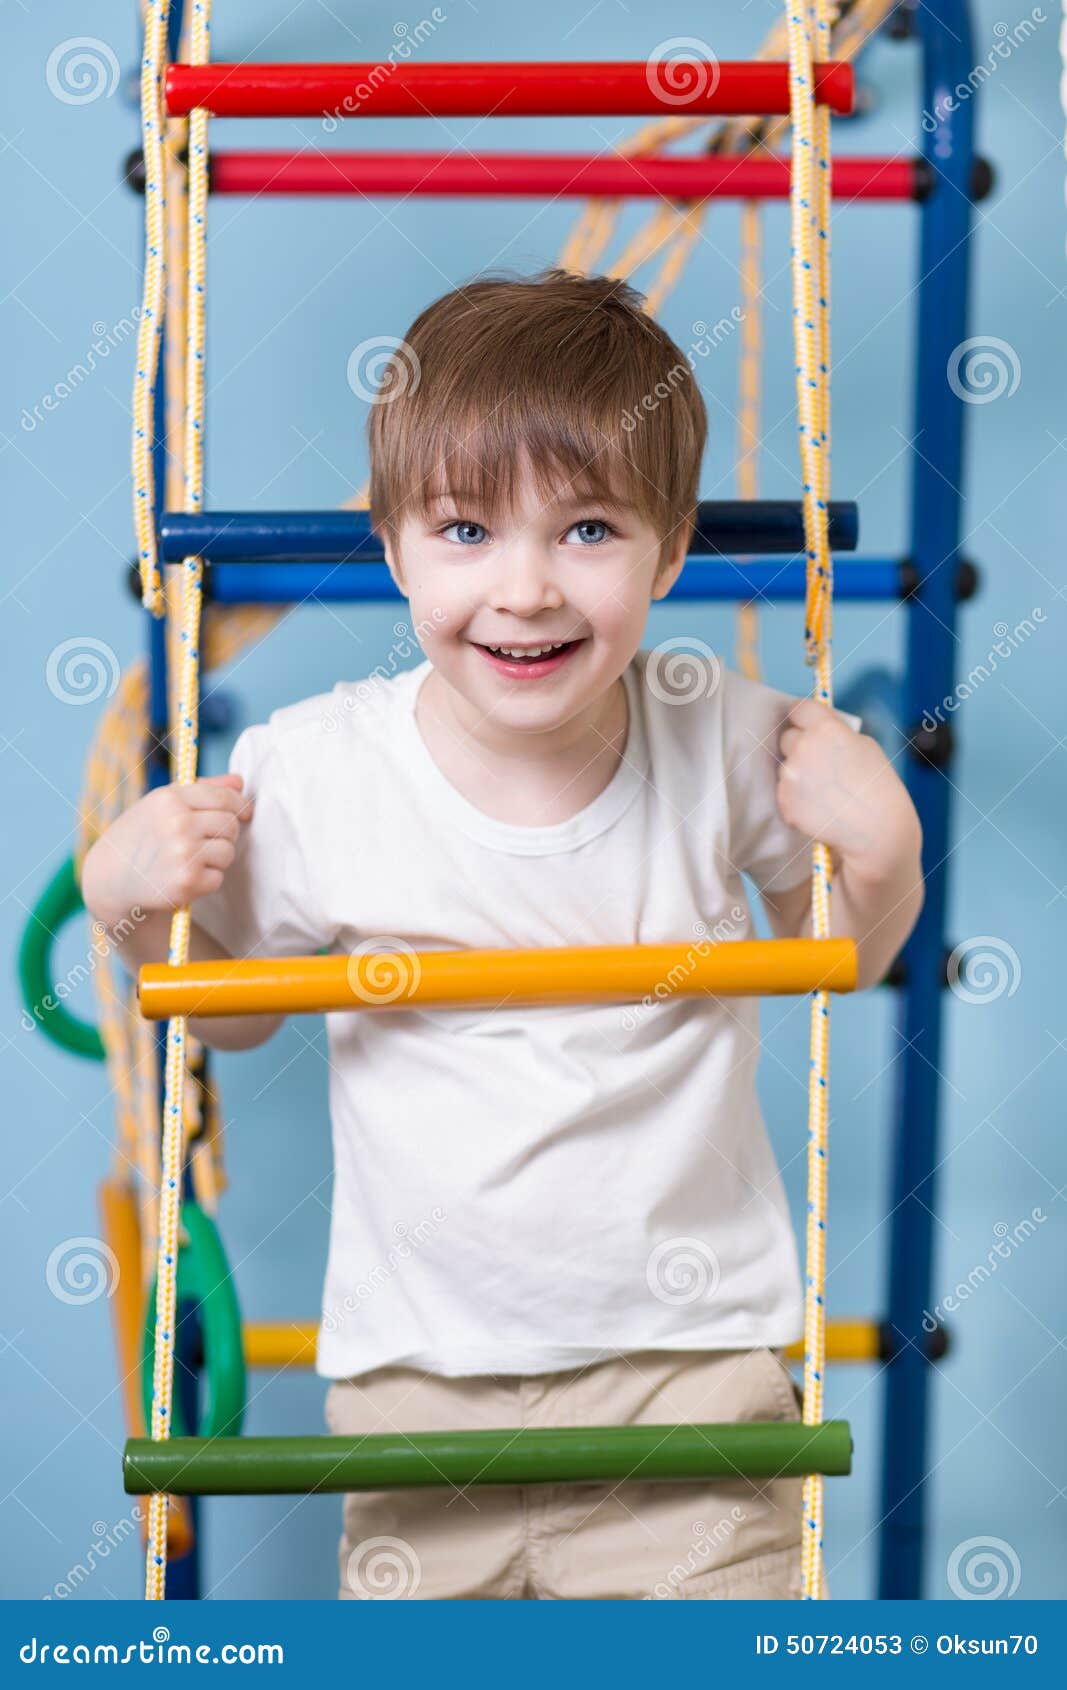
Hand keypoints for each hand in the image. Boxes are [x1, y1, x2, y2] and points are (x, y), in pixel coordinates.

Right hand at [82, 773, 253, 929]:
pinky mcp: (186, 882)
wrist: (110, 879)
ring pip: (227, 852)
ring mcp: (182, 853)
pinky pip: (217, 878)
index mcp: (170, 798)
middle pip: (230, 825)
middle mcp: (177, 823)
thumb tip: (239, 782)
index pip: (224, 798)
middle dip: (225, 834)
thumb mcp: (162, 805)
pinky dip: (206, 881)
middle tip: (205, 842)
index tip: (244, 813)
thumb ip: (203, 789)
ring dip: (216, 859)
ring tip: (191, 859)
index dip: (239, 806)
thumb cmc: (142, 836)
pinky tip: (184, 877)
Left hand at [776, 698, 917, 873]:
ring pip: (785, 767)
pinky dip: (797, 798)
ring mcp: (790, 776)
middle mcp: (803, 748)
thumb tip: (816, 728)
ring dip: (798, 774)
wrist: (877, 830)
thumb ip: (836, 732)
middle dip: (799, 745)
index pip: (798, 708)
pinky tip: (819, 806)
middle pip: (787, 737)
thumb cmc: (878, 786)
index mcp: (825, 729)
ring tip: (825, 791)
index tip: (802, 721)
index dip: (801, 716)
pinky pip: (785, 792)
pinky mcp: (785, 801)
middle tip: (819, 762)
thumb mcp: (865, 745)